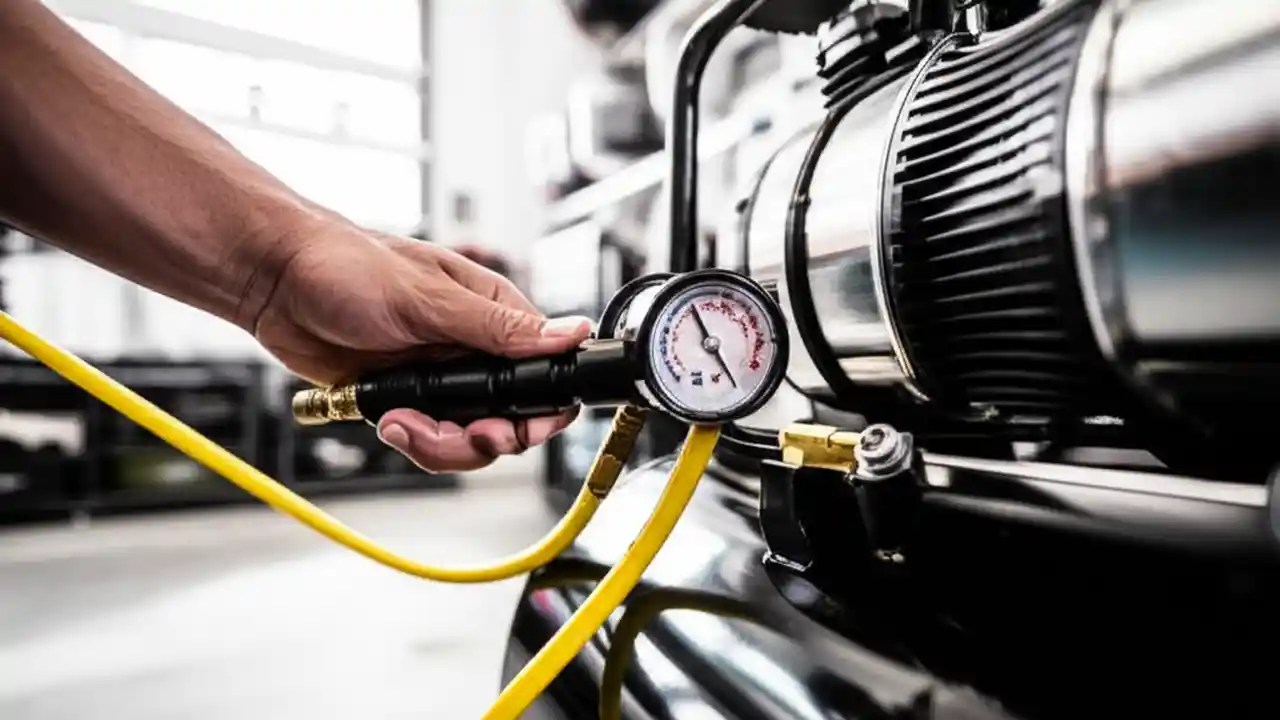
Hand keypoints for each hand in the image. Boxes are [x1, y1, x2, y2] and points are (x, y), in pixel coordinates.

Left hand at [252, 222, 590, 471]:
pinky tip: (387, 420)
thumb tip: (569, 334)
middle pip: (510, 418)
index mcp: (494, 314)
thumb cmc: (347, 264)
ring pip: (469, 438)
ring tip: (404, 422)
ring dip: (441, 442)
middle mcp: (473, 350)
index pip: (544, 372)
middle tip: (464, 433)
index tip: (521, 427)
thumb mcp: (430, 297)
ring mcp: (441, 379)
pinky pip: (429, 440)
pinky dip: (412, 440)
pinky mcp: (406, 399)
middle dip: (485, 436)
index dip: (541, 409)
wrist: (275, 281)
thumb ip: (499, 326)